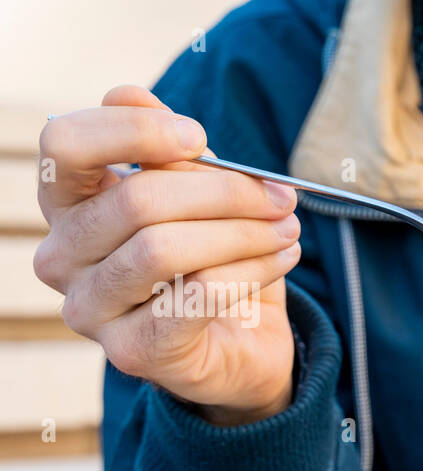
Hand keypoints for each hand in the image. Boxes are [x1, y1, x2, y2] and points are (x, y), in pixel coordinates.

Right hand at [33, 85, 300, 425]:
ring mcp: (91, 310)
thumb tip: (131, 95)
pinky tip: (282, 259)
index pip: (65, 147)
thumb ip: (168, 153)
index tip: (198, 136)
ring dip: (243, 233)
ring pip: (164, 249)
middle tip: (281, 196)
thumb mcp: (198, 199)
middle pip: (135, 199)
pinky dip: (251, 270)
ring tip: (288, 229)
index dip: (132, 131)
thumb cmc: (213, 264)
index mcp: (68, 207)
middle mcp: (62, 258)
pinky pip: (196, 295)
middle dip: (225, 191)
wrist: (242, 351)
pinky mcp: (133, 351)